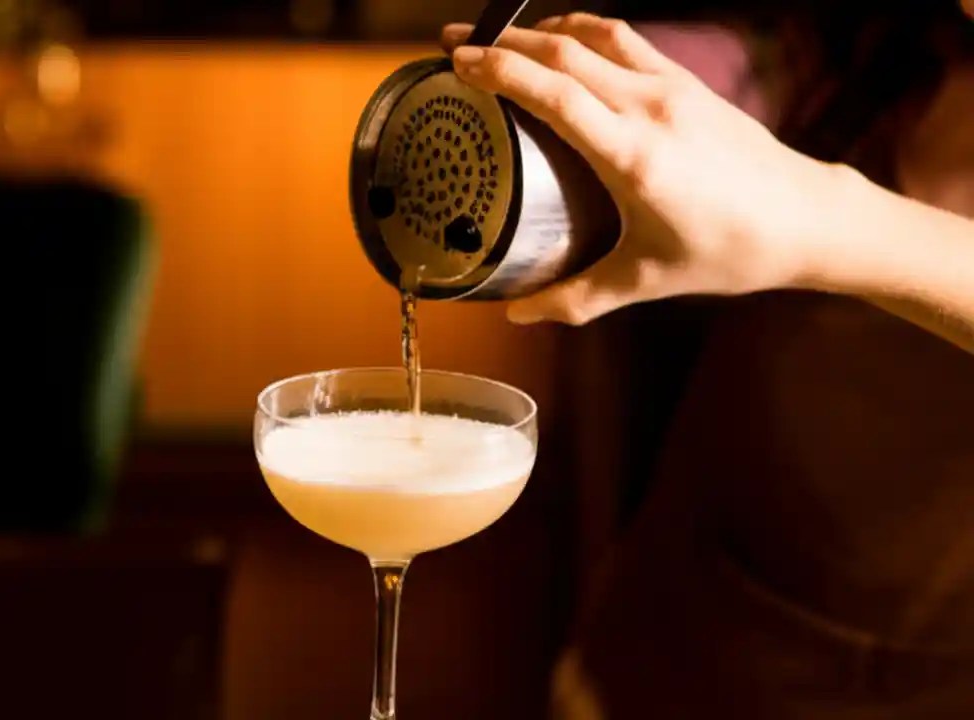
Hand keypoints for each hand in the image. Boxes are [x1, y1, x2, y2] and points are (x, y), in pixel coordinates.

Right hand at [440, 14, 853, 324]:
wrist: (805, 218)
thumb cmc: (728, 252)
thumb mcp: (643, 282)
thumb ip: (575, 299)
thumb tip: (518, 314)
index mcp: (632, 155)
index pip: (554, 92)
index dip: (499, 71)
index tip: (457, 64)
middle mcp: (649, 108)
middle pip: (563, 52)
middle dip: (501, 42)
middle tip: (454, 46)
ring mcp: (671, 87)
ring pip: (593, 35)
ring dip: (540, 29)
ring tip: (498, 38)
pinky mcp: (688, 82)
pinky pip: (625, 40)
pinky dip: (582, 31)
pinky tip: (562, 41)